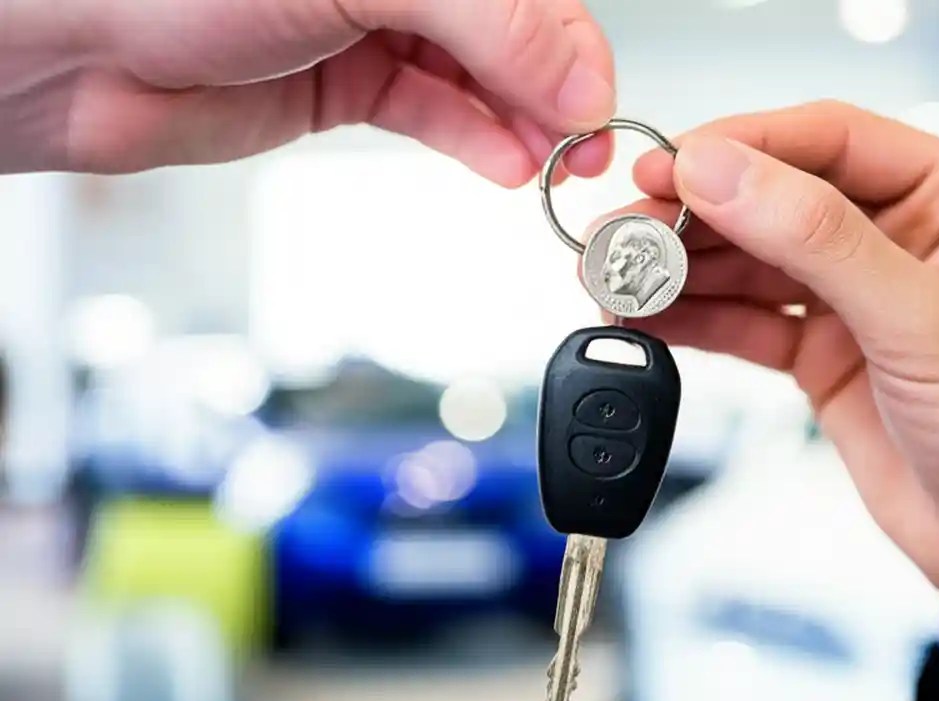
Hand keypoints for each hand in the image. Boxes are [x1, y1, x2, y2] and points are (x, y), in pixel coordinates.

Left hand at [0, 0, 613, 181]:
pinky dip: (471, 139)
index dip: (570, 47)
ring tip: (549, 167)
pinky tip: (504, 163)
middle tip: (583, 152)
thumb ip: (485, 22)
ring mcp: (371, 22)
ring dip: (520, 124)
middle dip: (554, 91)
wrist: (72, 48)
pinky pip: (431, 109)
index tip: (593, 111)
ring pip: (477, 75)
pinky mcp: (343, 82)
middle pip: (511, 31)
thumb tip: (576, 77)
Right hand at [612, 101, 938, 646]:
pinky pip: (745, 320)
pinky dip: (696, 319)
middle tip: (625, 228)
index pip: (830, 140)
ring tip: (618, 277)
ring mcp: (856, 299)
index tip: (673, 166)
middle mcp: (899, 238)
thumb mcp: (928, 324)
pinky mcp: (824, 355)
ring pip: (749, 260)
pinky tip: (651, 317)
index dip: (745, 146)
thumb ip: (820, 241)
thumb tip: (727, 172)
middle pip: (775, 197)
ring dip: (682, 268)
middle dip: (696, 212)